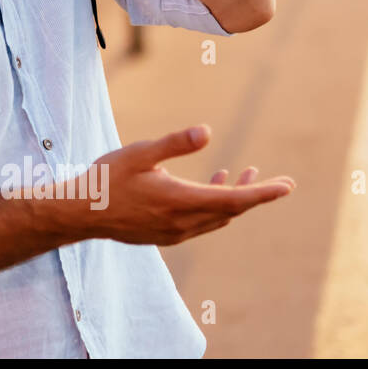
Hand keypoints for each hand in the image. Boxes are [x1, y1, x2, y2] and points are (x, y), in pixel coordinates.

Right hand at [76, 124, 294, 245]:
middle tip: (275, 181)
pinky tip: (204, 190)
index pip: (234, 200)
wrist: (80, 213)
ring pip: (217, 219)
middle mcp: (182, 222)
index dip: (263, 193)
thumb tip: (207, 132)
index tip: (287, 187)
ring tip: (238, 175)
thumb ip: (175, 144)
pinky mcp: (164, 236)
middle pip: (231, 211)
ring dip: (233, 200)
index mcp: (180, 201)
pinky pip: (201, 224)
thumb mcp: (139, 153)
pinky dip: (213, 208)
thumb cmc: (107, 179)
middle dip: (254, 195)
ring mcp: (174, 233)